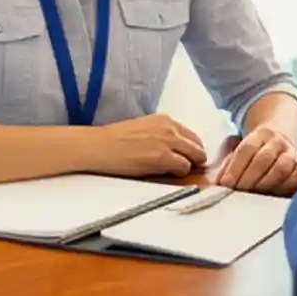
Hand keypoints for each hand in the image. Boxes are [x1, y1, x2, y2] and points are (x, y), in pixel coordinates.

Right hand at [91, 113, 207, 177]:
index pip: (192, 136)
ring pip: (195, 157)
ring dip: (189, 166)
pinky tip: (168, 174)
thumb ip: (163, 136)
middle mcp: (170, 128)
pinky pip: (183, 167)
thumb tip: (177, 151)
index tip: (189, 159)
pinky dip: (180, 173)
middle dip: (196, 159)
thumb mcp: (145, 130)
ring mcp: (167, 142)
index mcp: (165, 120)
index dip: (192, 150)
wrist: (99, 146)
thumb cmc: (116, 141)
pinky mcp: (162, 157)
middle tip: (188, 169)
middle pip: (198, 147)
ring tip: (176, 172)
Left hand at [215, 126, 296, 195]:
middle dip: (249, 177)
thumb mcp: (241, 152)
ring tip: (254, 198)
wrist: (282, 143)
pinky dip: (284, 188)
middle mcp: (278, 142)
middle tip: (238, 192)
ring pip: (282, 167)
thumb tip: (219, 183)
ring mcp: (292, 154)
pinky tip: (272, 197)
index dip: (235, 167)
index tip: (226, 184)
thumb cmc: (255, 154)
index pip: (247, 149)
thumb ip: (229, 166)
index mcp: (260, 135)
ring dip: (265, 184)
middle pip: (264, 158)